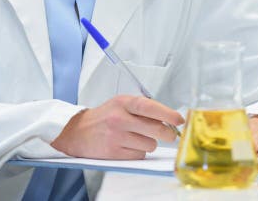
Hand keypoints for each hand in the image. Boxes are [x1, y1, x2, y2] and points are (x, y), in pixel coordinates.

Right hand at [51, 95, 183, 159]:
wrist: (78, 131)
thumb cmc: (105, 116)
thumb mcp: (121, 103)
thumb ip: (143, 108)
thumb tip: (168, 118)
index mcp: (124, 102)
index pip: (150, 107)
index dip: (168, 114)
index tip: (179, 119)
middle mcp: (120, 118)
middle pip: (155, 129)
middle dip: (167, 133)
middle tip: (169, 134)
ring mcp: (117, 136)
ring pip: (150, 144)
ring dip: (149, 143)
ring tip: (138, 138)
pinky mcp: (114, 152)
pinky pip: (139, 155)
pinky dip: (138, 152)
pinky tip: (129, 145)